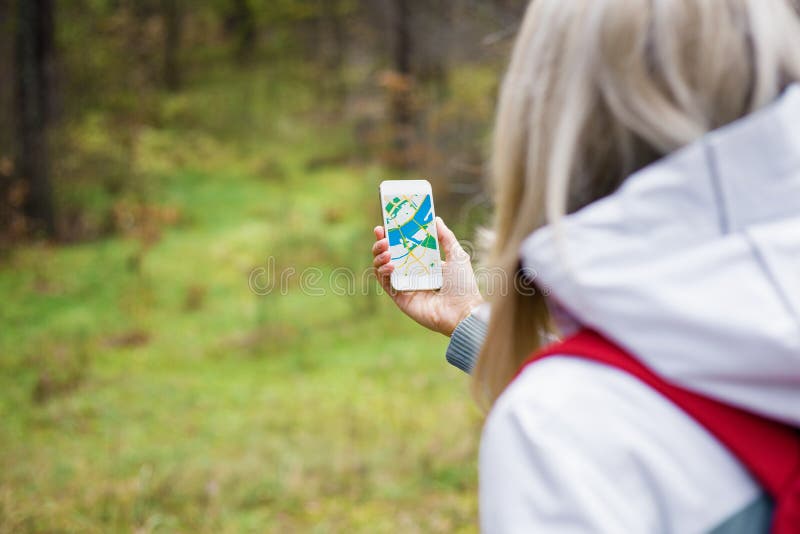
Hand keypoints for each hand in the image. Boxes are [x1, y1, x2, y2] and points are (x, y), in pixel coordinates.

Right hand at [372, 217, 482, 335]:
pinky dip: (383, 273)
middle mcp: (412, 274)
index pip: (404, 246)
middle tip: (382, 234)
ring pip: (382, 268)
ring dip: (379, 257)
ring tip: (387, 251)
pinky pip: (385, 284)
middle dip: (381, 244)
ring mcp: (405, 286)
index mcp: (425, 263)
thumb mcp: (457, 255)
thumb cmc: (463, 285)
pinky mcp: (400, 298)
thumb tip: (435, 219)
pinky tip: (391, 265)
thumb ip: (446, 237)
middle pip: (389, 256)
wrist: (462, 311)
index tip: (386, 224)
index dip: (394, 236)